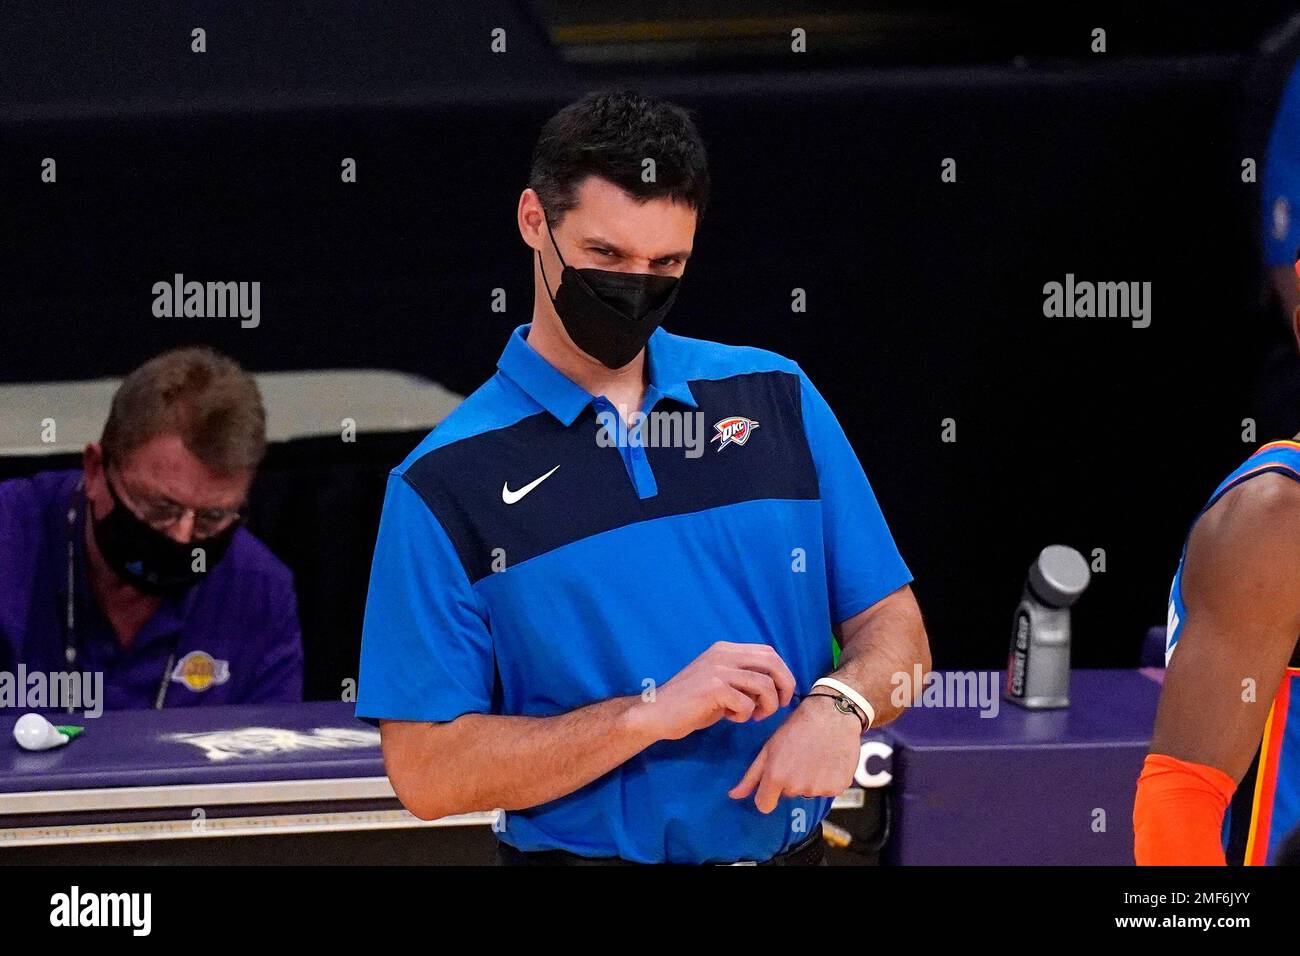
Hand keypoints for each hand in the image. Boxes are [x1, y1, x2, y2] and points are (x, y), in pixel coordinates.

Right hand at [635, 641, 795, 741]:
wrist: (657, 712)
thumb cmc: (691, 702)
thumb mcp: (720, 682)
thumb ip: (743, 678)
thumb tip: (776, 686)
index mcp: (726, 650)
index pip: (769, 652)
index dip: (783, 674)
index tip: (781, 695)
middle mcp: (723, 654)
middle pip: (772, 662)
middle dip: (784, 687)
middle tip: (778, 706)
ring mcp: (717, 670)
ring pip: (764, 684)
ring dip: (766, 706)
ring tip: (753, 716)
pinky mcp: (713, 688)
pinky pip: (746, 703)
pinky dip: (745, 715)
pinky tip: (731, 719)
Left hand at [728, 693, 861, 812]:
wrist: (832, 714)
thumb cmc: (798, 727)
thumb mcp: (769, 747)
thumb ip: (751, 776)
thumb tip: (733, 795)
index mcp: (777, 777)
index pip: (764, 805)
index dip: (767, 794)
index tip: (775, 781)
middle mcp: (797, 787)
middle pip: (788, 795)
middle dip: (791, 780)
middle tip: (798, 758)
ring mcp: (819, 788)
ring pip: (809, 792)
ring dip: (810, 779)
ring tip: (815, 756)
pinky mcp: (838, 787)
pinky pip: (829, 790)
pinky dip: (829, 779)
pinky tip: (829, 761)